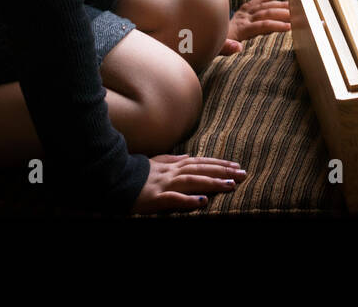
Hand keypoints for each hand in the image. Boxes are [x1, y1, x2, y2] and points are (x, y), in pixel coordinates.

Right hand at [130, 154, 246, 212]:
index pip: (202, 163)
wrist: (114, 180)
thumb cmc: (137, 174)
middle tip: (243, 175)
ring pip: (192, 181)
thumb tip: (189, 156)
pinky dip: (188, 200)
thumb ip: (173, 160)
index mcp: (173, 165)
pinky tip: (202, 202)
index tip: (237, 166)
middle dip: (223, 172)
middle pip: (202, 170)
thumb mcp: (156, 163)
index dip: (220, 163)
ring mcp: (164, 184)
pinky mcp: (155, 198)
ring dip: (212, 183)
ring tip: (230, 186)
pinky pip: (173, 199)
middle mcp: (172, 172)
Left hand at [219, 0, 290, 54]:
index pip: (262, 25)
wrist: (202, 32)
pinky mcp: (239, 11)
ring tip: (292, 5)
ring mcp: (241, 13)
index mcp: (240, 29)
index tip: (289, 27)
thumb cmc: (213, 43)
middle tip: (297, 15)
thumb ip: (227, 48)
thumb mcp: (218, 49)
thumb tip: (238, 47)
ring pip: (262, 5)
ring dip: (277, 4)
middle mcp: (242, 18)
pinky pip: (253, 2)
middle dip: (282, 13)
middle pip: (265, 13)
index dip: (276, 25)